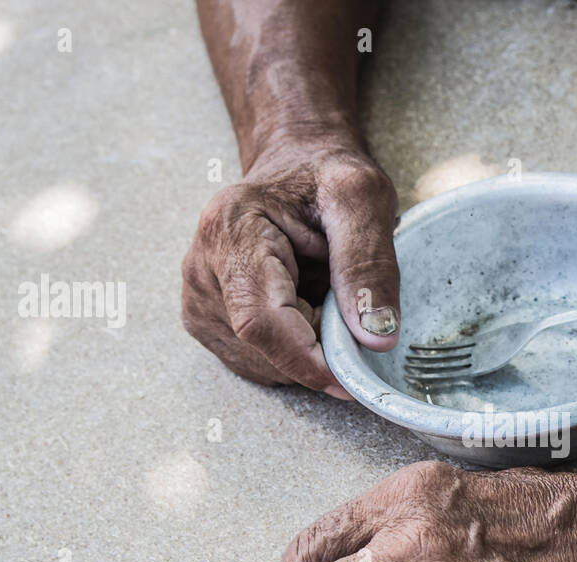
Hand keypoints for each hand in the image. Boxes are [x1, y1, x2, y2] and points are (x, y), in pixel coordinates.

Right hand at [180, 136, 401, 391]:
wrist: (295, 167)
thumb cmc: (326, 177)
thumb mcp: (362, 199)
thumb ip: (370, 264)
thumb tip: (377, 338)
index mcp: (231, 231)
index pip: (260, 322)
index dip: (308, 360)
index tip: (353, 378)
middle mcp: (202, 269)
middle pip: (263, 348)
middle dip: (316, 350)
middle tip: (349, 313)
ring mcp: (199, 300)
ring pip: (262, 362)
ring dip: (306, 351)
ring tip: (323, 299)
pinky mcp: (208, 322)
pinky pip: (258, 362)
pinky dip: (293, 352)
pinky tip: (305, 311)